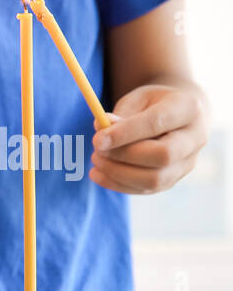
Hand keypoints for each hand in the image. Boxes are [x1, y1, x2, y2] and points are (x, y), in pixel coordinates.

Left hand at [89, 84, 207, 194]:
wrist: (176, 117)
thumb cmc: (152, 105)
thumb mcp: (137, 100)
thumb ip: (120, 115)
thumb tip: (100, 128)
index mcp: (187, 108)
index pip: (157, 123)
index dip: (125, 134)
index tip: (97, 139)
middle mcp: (194, 138)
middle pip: (163, 156)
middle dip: (124, 156)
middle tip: (97, 150)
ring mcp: (186, 163)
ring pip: (154, 179)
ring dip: (118, 173)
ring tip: (96, 160)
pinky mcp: (172, 180)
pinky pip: (145, 189)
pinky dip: (116, 184)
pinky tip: (97, 174)